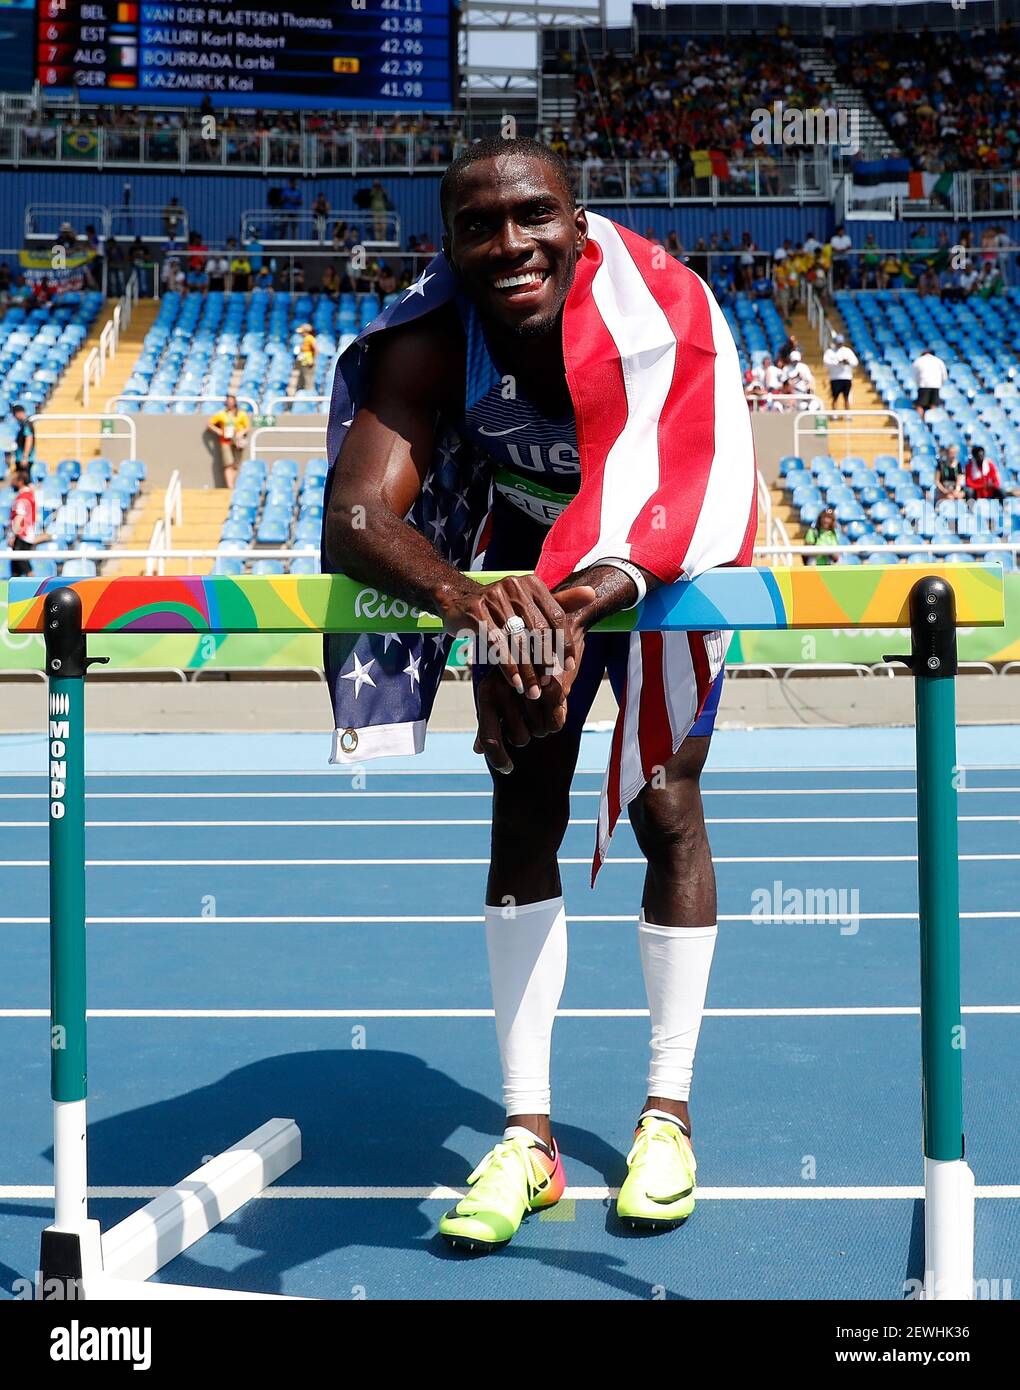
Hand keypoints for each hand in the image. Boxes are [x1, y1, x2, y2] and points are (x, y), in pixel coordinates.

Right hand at [439, 575, 594, 700]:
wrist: (456, 599)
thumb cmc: (499, 608)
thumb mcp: (529, 603)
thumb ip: (560, 602)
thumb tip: (592, 594)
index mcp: (531, 584)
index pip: (555, 617)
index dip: (564, 643)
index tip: (568, 667)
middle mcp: (513, 587)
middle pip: (538, 631)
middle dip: (544, 662)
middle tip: (547, 685)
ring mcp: (493, 597)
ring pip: (517, 641)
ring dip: (527, 671)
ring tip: (532, 691)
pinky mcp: (475, 612)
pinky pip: (496, 645)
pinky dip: (507, 667)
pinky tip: (515, 684)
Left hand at [473, 668, 569, 774]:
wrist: (545, 636)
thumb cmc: (517, 670)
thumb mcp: (496, 692)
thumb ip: (488, 722)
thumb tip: (478, 749)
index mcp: (486, 694)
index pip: (489, 739)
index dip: (499, 760)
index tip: (508, 769)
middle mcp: (504, 691)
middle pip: (520, 739)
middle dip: (527, 733)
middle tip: (528, 715)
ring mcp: (528, 689)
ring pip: (539, 732)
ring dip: (543, 725)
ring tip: (540, 703)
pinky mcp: (552, 686)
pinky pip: (556, 723)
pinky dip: (557, 718)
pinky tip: (553, 703)